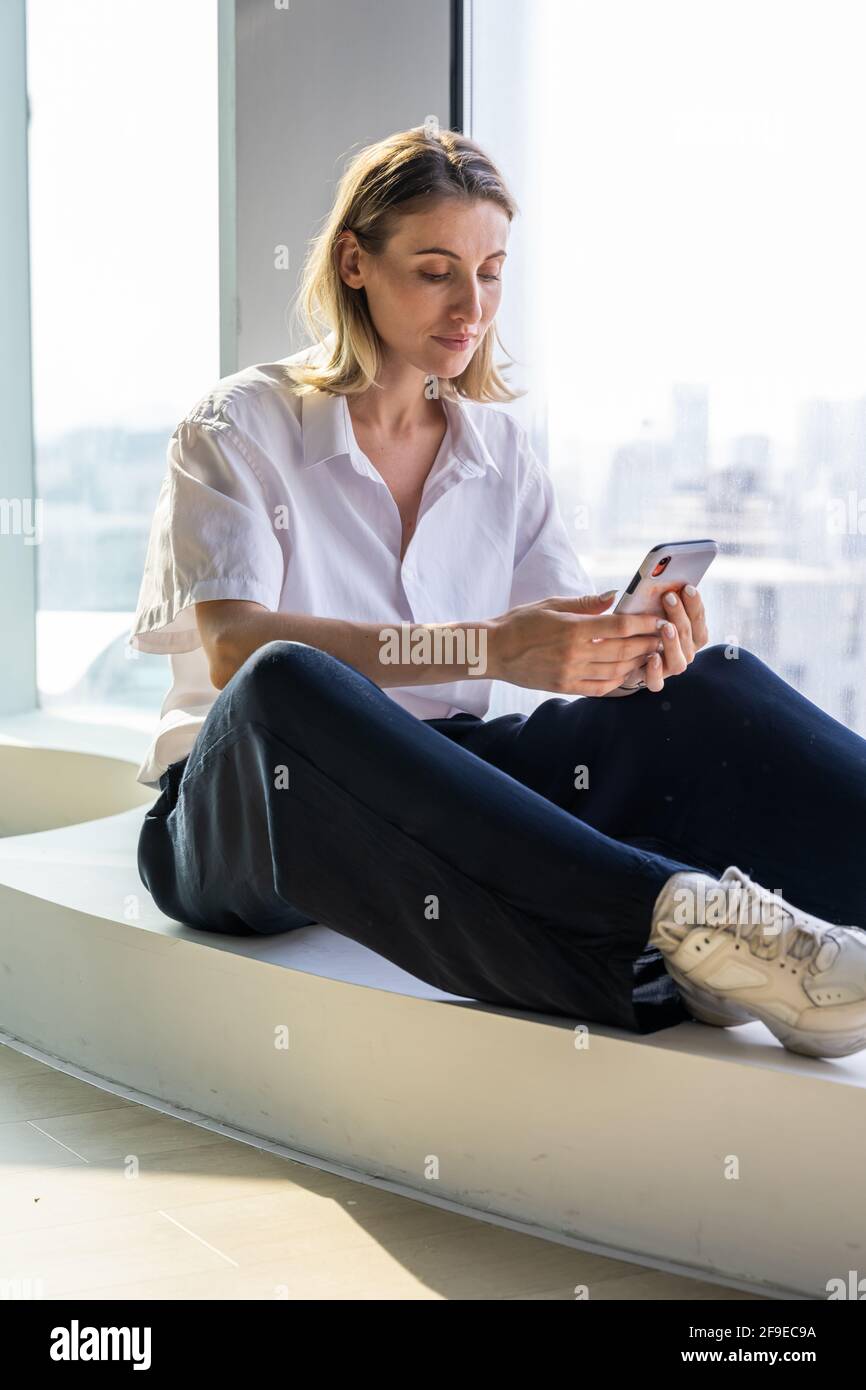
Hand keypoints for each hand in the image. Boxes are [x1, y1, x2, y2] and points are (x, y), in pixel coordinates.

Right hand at [487, 591, 664, 695]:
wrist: (493, 650)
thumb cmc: (521, 622)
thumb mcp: (552, 604)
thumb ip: (585, 603)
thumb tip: (614, 596)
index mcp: (573, 629)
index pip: (619, 626)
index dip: (643, 623)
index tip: (659, 619)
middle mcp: (574, 654)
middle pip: (623, 649)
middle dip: (648, 642)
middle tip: (665, 636)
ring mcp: (570, 673)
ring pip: (615, 670)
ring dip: (637, 662)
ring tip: (651, 653)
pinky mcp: (565, 686)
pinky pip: (600, 688)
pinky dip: (618, 681)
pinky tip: (628, 672)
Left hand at [609, 583, 709, 694]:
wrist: (624, 655)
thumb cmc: (642, 628)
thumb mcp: (652, 611)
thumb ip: (663, 600)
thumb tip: (665, 581)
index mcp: (690, 636)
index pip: (699, 621)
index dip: (695, 605)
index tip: (687, 587)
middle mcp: (684, 653)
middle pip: (689, 637)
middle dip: (680, 616)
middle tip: (669, 597)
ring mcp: (669, 668)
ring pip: (679, 661)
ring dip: (673, 642)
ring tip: (665, 626)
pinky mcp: (652, 681)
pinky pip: (657, 681)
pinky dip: (656, 671)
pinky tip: (652, 657)